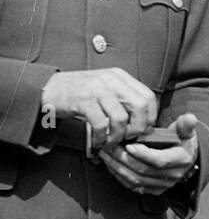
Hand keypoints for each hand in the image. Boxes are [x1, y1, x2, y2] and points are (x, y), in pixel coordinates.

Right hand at [40, 68, 157, 149]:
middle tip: (127, 138)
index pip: (149, 97)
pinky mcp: (82, 100)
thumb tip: (147, 124)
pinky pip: (101, 125)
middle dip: (138, 128)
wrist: (47, 89)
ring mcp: (96, 88)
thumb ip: (125, 100)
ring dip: (118, 136)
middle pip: (140, 107)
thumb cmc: (80, 94)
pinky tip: (97, 141)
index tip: (142, 129)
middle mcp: (110, 79)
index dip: (150, 117)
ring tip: (110, 141)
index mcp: (119, 76)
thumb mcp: (106, 89)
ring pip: (121, 119)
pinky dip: (101, 138)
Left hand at [99, 114, 200, 195]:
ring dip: (117, 167)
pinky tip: (110, 164)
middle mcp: (174, 176)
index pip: (159, 160)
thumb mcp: (185, 131)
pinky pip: (133, 186)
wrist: (184, 158)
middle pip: (143, 171)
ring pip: (136, 180)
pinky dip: (119, 176)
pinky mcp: (154, 190)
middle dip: (122, 158)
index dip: (142, 154)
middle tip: (108, 146)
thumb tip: (190, 118)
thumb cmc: (181, 141)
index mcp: (182, 160)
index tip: (127, 144)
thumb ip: (185, 124)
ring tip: (105, 154)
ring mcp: (163, 185)